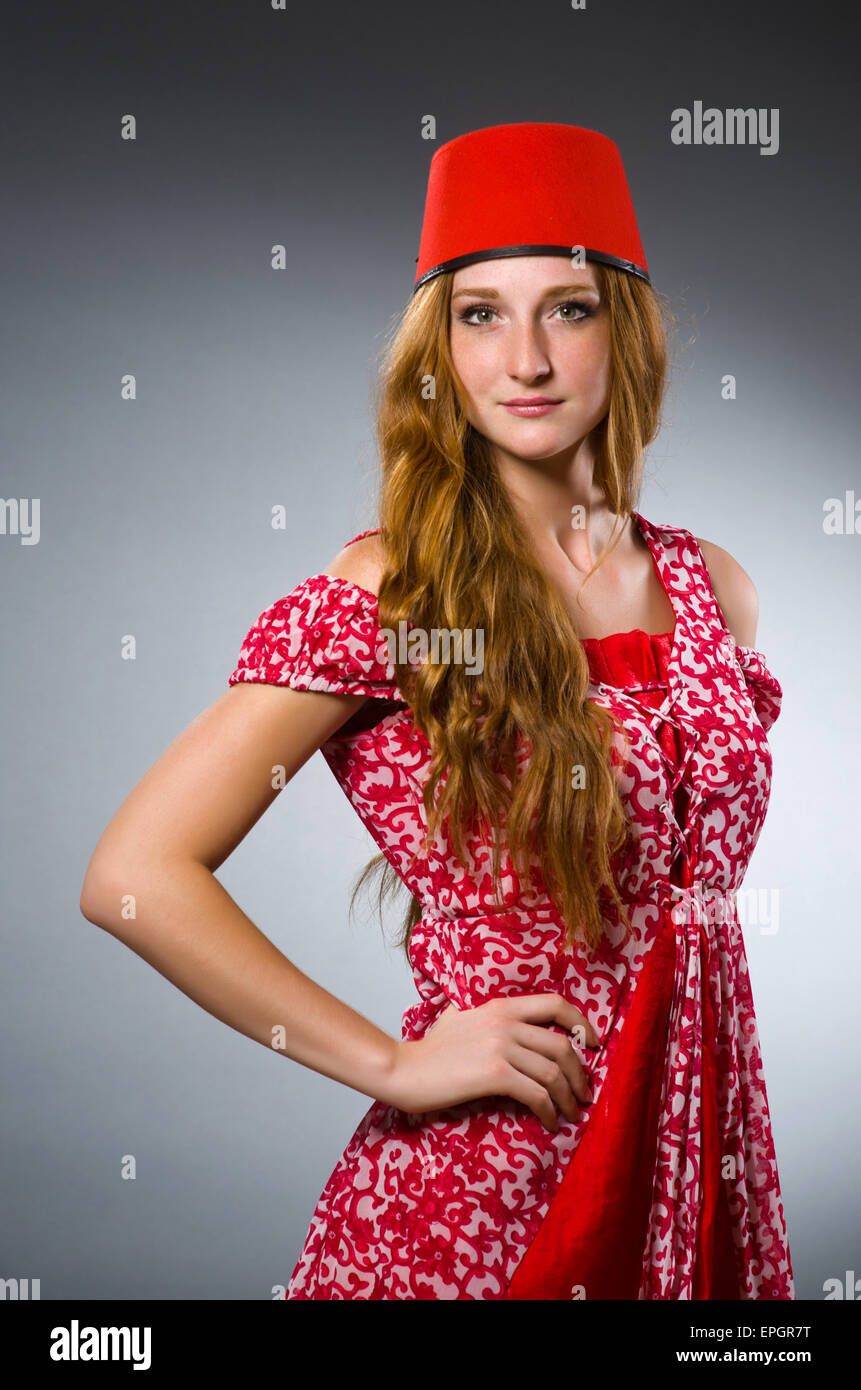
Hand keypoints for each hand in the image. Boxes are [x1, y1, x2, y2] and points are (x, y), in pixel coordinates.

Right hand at [383, 992, 600, 1131]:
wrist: (404, 1069)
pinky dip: (549, 1111)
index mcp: (500, 1006)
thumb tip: (503, 1018)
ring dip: (568, 1097)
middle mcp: (505, 1021)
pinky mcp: (494, 1073)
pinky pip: (536, 1093)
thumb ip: (484, 1014)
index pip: (555, 1004)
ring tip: (570, 1113)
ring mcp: (500, 1046)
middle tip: (583, 1094)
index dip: (582, 1023)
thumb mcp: (459, 1017)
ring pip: (553, 1072)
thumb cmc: (430, 1050)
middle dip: (580, 1074)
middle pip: (562, 1045)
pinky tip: (548, 1122)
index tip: (593, 1044)